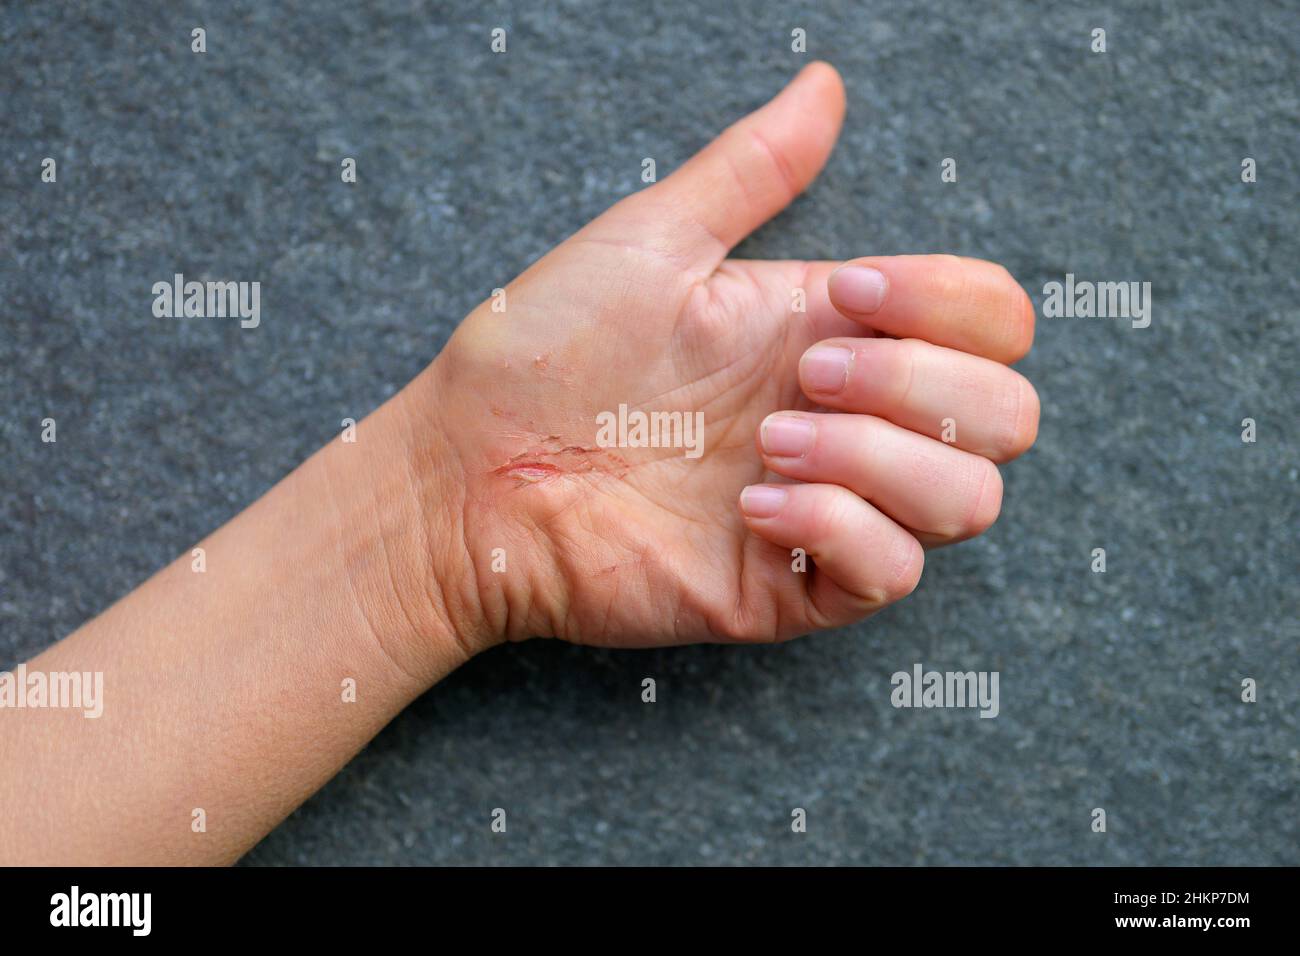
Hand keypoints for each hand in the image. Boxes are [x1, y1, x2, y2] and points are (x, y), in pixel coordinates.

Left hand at [406, 62, 1038, 655]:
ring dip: (881, 460)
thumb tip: (825, 83)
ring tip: (769, 441)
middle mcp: (848, 421)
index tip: (846, 292)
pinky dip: (839, 531)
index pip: (990, 324)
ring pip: (968, 502)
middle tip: (803, 373)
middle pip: (1005, 418)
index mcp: (831, 332)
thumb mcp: (654, 241)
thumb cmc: (546, 351)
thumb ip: (750, 170)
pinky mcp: (790, 588)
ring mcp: (827, 511)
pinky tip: (750, 508)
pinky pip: (892, 574)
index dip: (950, 304)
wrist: (472, 470)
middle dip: (922, 385)